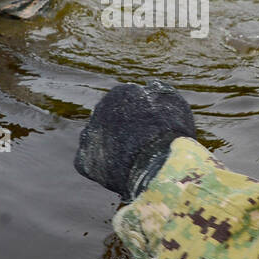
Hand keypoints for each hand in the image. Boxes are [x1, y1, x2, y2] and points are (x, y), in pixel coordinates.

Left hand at [74, 80, 196, 200]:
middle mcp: (100, 109)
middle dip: (125, 133)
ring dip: (111, 148)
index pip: (128, 104)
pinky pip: (90, 162)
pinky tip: (118, 172)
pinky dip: (101, 167)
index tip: (153, 132)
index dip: (142, 120)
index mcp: (121, 93)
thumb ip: (161, 92)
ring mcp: (90, 134)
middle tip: (142, 149)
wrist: (157, 164)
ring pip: (99, 139)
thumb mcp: (173, 104)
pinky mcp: (84, 160)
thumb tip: (152, 86)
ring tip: (130, 162)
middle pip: (112, 121)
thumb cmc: (171, 133)